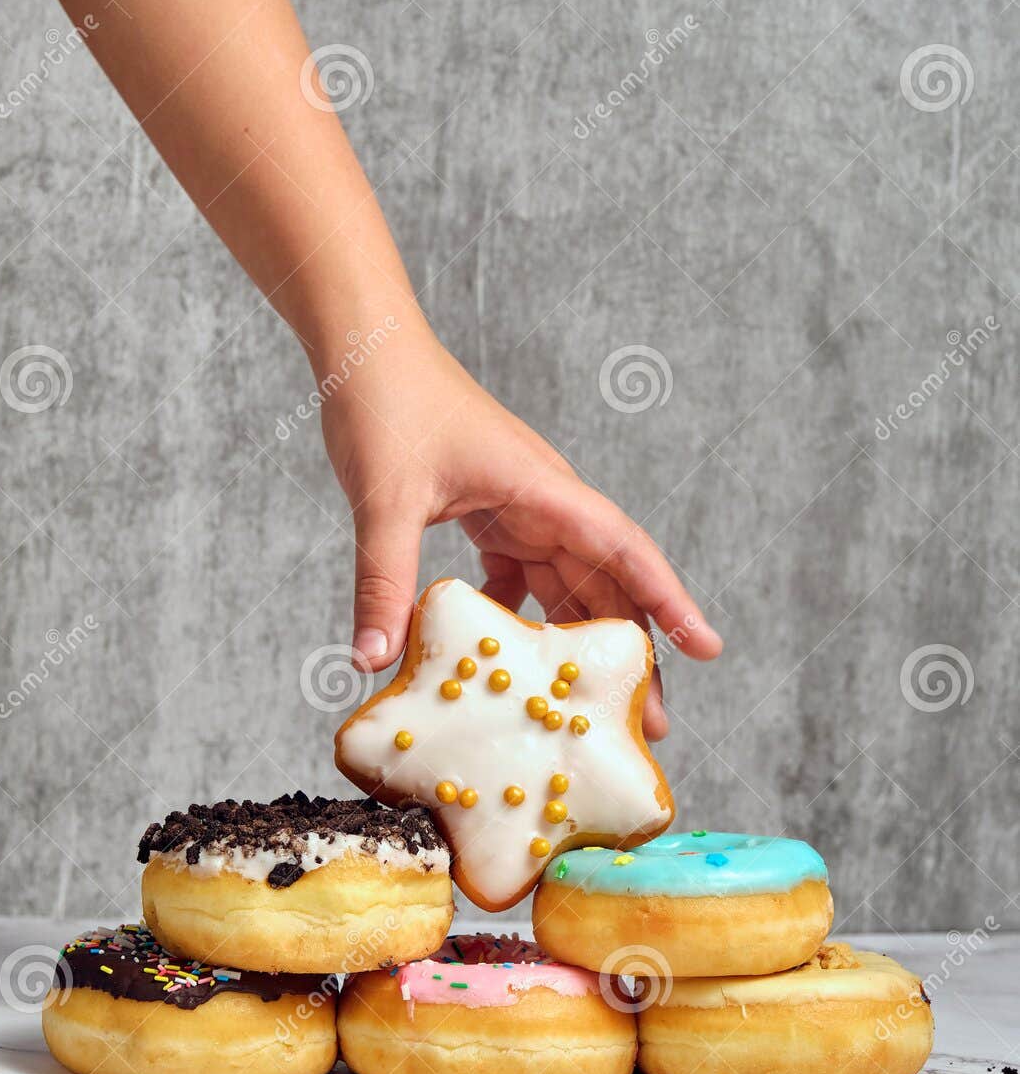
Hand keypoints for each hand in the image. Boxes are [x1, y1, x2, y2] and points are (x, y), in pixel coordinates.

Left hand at [320, 326, 721, 738]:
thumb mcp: (384, 500)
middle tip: (650, 724)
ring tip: (592, 708)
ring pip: (568, 586)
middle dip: (631, 652)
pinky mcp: (489, 514)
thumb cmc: (386, 405)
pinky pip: (521, 577)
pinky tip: (506, 662)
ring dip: (580, 644)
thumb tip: (373, 662)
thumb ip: (382, 582)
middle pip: (606, 583)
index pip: (624, 549)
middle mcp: (545, 501)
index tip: (708, 649)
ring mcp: (521, 508)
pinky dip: (519, 620)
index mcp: (543, 489)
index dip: (669, 601)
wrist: (365, 349)